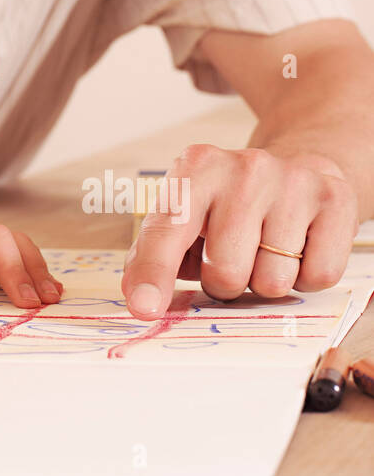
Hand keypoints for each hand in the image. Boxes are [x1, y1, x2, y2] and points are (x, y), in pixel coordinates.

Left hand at [121, 145, 358, 319]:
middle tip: (233, 255)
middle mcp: (244, 168)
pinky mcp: (335, 200)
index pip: (168, 230)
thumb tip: (140, 299)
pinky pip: (318, 277)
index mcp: (196, 168)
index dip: (154, 273)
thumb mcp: (185, 216)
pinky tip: (298, 247)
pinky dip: (306, 277)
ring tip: (265, 248)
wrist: (297, 167)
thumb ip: (154, 255)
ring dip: (265, 281)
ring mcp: (292, 181)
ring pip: (272, 282)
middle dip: (225, 282)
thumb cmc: (229, 205)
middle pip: (225, 272)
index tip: (144, 307)